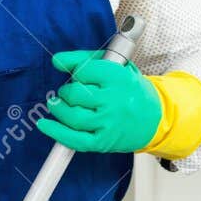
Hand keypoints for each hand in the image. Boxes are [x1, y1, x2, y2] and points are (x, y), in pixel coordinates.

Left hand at [35, 50, 162, 152]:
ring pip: (72, 116)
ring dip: (59, 109)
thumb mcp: (116, 66)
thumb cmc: (131, 90)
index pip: (82, 71)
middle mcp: (114, 101)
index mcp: (118, 78)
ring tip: (58, 104)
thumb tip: (57, 61)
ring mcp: (108, 123)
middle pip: (74, 94)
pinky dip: (56, 132)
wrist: (155, 118)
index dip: (76, 72)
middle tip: (69, 93)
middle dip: (66, 92)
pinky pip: (74, 139)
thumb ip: (85, 59)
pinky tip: (45, 124)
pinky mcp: (103, 141)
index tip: (80, 76)